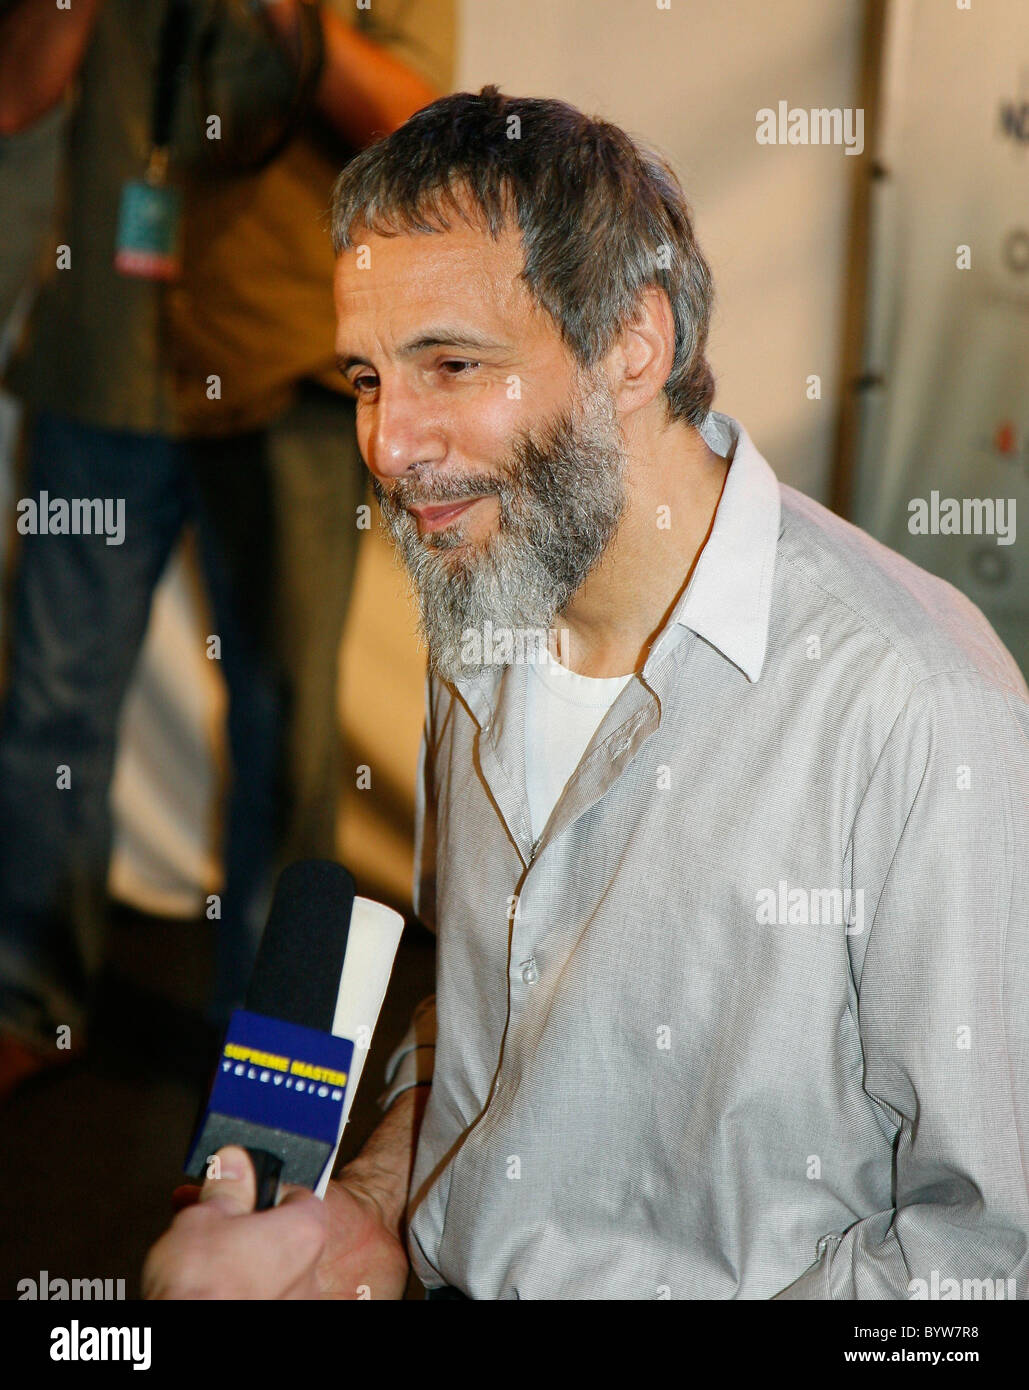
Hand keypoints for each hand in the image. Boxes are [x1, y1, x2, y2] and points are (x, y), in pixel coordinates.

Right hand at [143, 1146, 408, 1299]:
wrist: (190, 1337)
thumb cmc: (201, 1287)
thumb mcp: (204, 1216)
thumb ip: (227, 1187)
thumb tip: (234, 1164)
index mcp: (304, 1232)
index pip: (299, 1196)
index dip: (264, 1190)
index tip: (239, 1190)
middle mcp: (308, 1273)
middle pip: (279, 1233)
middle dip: (243, 1224)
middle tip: (210, 1220)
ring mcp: (292, 1304)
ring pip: (266, 1267)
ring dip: (238, 1256)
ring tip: (196, 1253)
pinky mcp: (275, 1324)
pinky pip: (257, 1293)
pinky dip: (237, 1286)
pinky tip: (204, 1282)